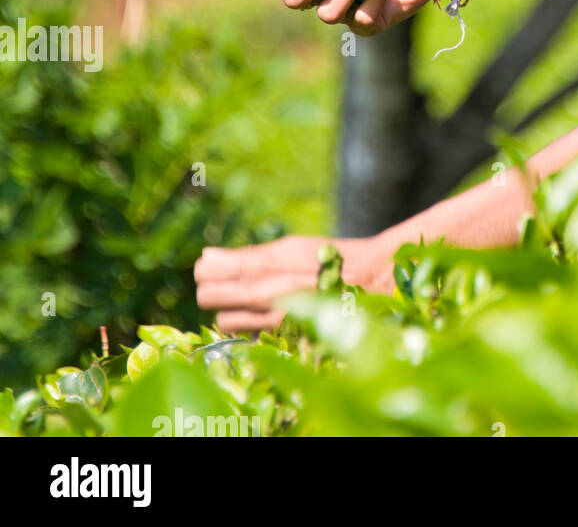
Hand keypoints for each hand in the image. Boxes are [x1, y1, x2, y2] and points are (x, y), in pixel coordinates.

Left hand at [194, 233, 395, 332]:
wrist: (367, 283)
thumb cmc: (324, 259)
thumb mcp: (288, 248)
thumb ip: (248, 255)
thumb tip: (206, 256)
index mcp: (273, 263)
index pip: (218, 271)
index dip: (206, 270)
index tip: (204, 267)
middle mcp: (272, 292)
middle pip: (213, 296)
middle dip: (210, 289)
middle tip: (214, 283)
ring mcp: (275, 317)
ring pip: (225, 319)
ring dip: (226, 310)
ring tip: (240, 299)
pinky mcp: (281, 336)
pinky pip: (245, 335)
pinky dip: (244, 326)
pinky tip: (255, 316)